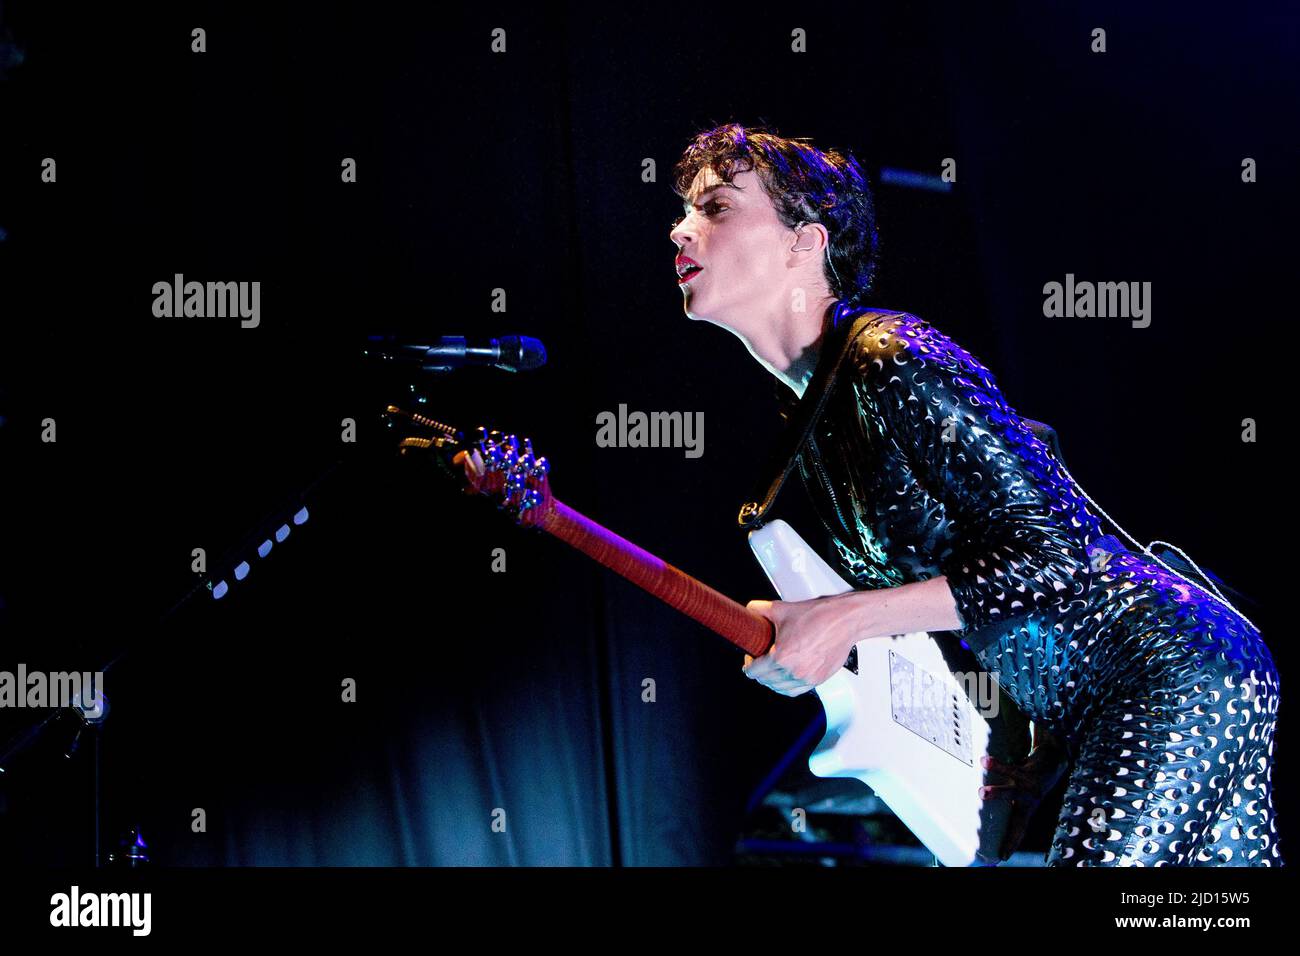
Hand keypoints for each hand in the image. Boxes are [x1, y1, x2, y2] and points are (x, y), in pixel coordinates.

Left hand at [742, 595, 858, 696]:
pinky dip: (786, 687)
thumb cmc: (818, 616)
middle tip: (759, 661)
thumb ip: (759, 610)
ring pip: (779, 688)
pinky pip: (795, 691)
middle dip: (759, 672)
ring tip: (771, 671)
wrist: (844, 620)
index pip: (755, 671)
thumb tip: (749, 612)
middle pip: (765, 681)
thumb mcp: (781, 609)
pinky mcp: (818, 680)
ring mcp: (807, 678)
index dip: (748, 664)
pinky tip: (785, 678)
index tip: (750, 659)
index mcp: (782, 656)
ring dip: (771, 681)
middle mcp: (794, 671)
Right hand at [980, 738, 1070, 860]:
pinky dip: (998, 765)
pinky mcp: (1030, 770)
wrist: (1055, 758)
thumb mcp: (1022, 790)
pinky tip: (985, 761)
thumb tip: (979, 798)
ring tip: (981, 793)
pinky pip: (1012, 768)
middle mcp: (1031, 801)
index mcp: (1028, 808)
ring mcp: (1031, 786)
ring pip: (1014, 791)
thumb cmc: (1032, 776)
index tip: (1002, 856)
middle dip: (1008, 828)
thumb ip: (1006, 796)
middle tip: (990, 834)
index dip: (1011, 843)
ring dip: (998, 792)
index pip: (1019, 830)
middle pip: (1018, 818)